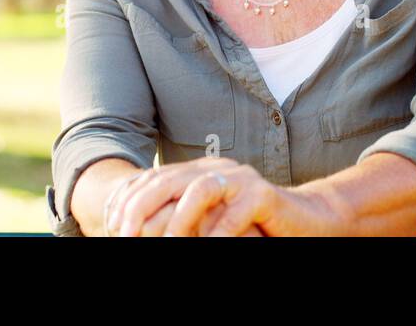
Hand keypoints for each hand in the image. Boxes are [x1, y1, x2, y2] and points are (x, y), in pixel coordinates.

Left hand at [109, 157, 259, 236]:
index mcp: (198, 171)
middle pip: (168, 180)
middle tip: (126, 236)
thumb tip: (138, 230)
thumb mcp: (208, 220)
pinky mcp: (263, 195)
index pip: (153, 179)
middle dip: (141, 209)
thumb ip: (180, 219)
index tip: (111, 225)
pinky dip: (218, 233)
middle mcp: (215, 169)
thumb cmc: (250, 224)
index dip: (128, 201)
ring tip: (168, 244)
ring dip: (178, 219)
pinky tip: (207, 247)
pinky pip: (235, 213)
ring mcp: (240, 179)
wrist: (304, 219)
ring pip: (200, 189)